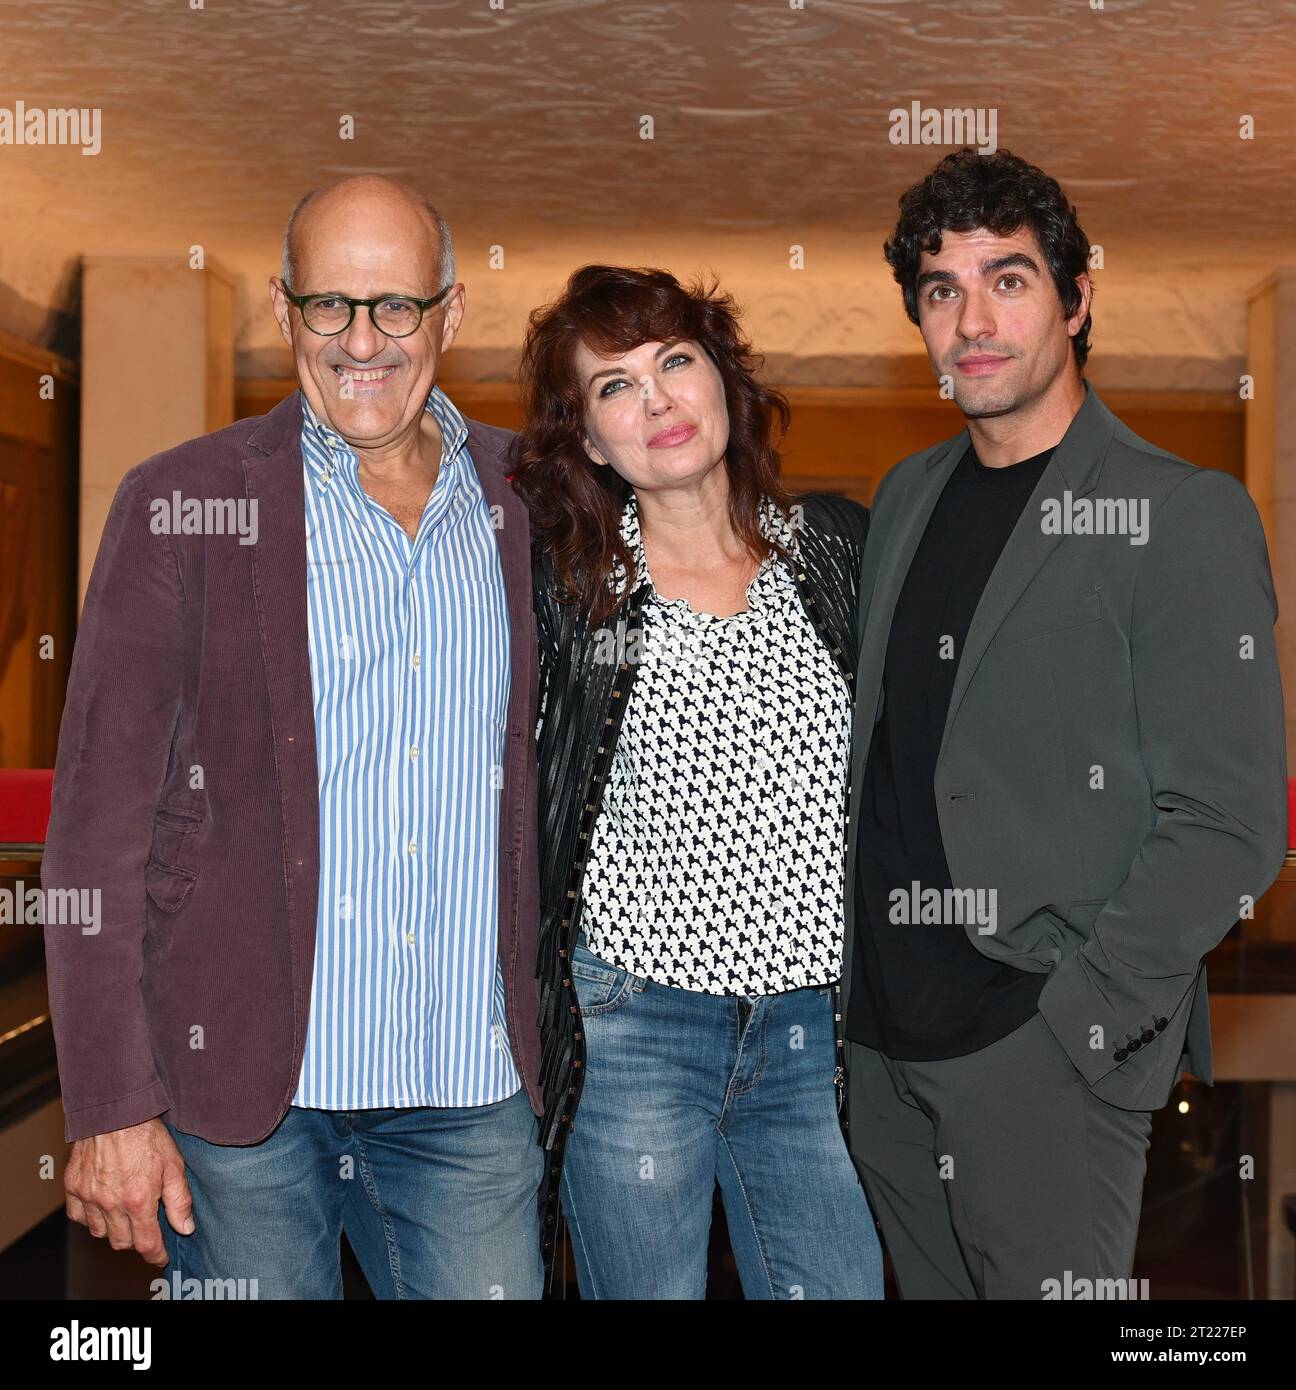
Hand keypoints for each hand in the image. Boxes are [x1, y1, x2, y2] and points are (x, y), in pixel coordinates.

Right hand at [64, 1118, 192, 1266]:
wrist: (114, 1111)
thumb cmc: (146, 1134)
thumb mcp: (174, 1165)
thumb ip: (180, 1200)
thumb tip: (185, 1228)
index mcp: (138, 1201)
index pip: (146, 1243)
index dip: (156, 1254)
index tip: (161, 1257)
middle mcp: (111, 1204)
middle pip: (122, 1242)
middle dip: (137, 1241)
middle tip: (147, 1230)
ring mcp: (89, 1197)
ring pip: (99, 1232)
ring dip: (114, 1230)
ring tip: (126, 1216)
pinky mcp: (73, 1187)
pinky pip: (79, 1217)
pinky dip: (91, 1218)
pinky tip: (103, 1206)